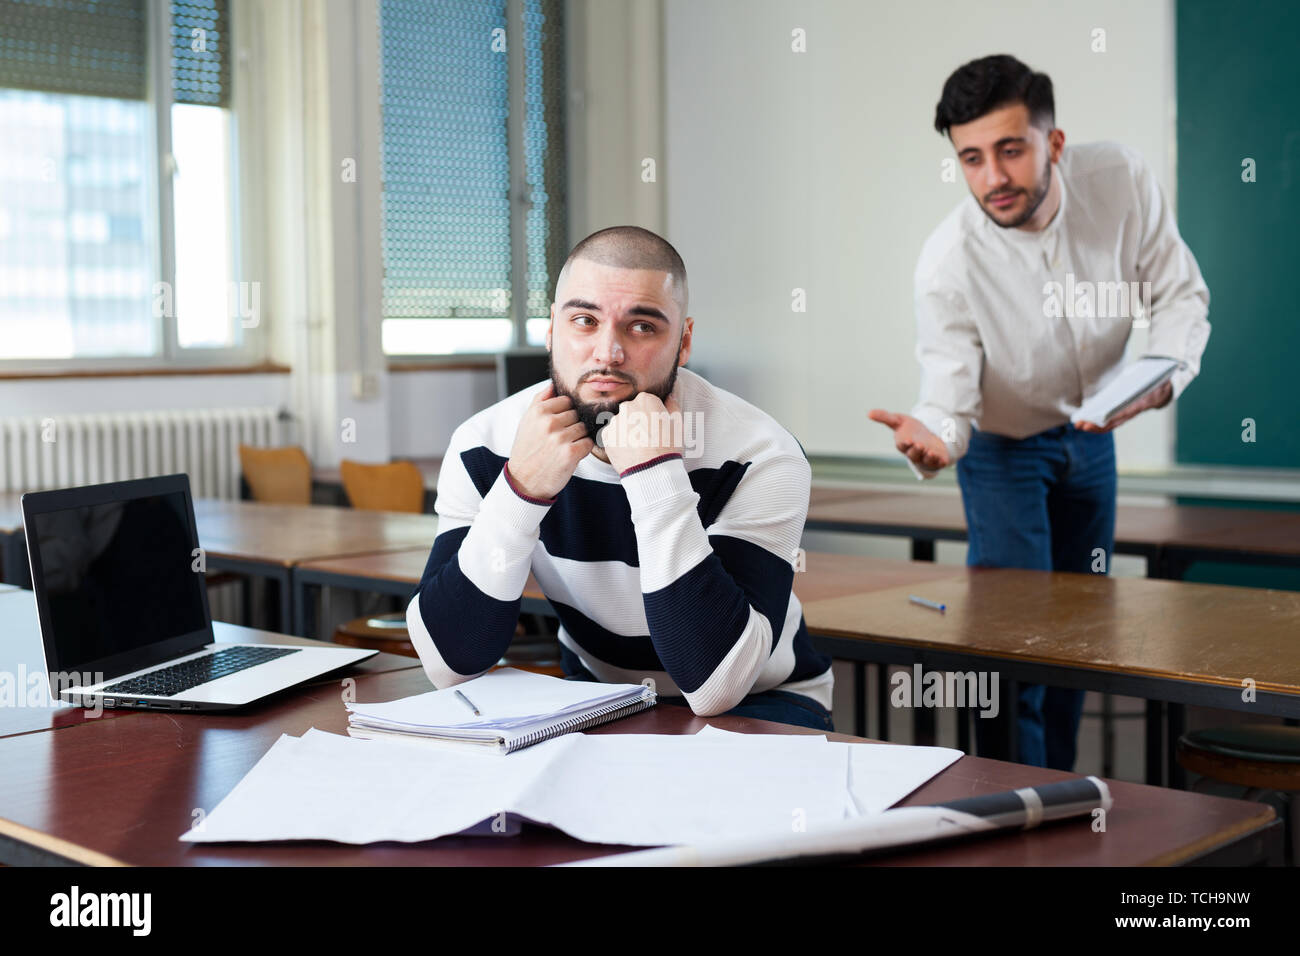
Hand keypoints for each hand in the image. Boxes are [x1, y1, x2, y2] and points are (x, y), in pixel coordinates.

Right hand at [506, 383, 594, 498]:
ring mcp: (560, 437)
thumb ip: (540, 400)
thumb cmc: (527, 449)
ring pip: (584, 428)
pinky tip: (570, 455)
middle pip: (577, 414)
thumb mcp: (526, 421)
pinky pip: (588, 442)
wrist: (524, 481)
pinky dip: (583, 450)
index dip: (565, 414)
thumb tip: (553, 384)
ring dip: (578, 438)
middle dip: (572, 426)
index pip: (567, 401)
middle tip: (559, 440)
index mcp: (538, 411)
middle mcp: (549, 422)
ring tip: (563, 448)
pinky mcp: (570, 453)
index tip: (557, 426)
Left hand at [602, 392, 683, 474]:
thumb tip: (669, 397)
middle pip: (632, 411)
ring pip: (621, 424)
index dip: (654, 415)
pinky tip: (630, 451)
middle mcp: (626, 407)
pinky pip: (613, 436)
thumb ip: (672, 406)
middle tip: (648, 438)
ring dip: (628, 432)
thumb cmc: (668, 447)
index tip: (657, 427)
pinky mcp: (606, 436)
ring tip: (639, 447)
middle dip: (638, 421)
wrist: (652, 470)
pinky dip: (619, 442)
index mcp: (645, 400)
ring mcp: (614, 422)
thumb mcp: (678, 424)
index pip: (648, 402)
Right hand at [867, 408, 950, 470]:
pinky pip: (938, 463)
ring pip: (926, 460)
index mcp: (903, 444)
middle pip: (914, 454)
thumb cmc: (910, 430)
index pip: (902, 445)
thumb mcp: (899, 420)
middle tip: (920, 445)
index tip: (907, 440)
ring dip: (928, 457)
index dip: (905, 444)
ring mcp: (925, 457)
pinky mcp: (936, 459)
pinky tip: (943, 460)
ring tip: (930, 452)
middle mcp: (914, 453)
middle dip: (916, 450)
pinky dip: (940, 462)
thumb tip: (868, 413)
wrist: (927, 437)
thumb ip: (885, 417)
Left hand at [1075, 381, 1172, 433]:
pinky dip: (1098, 422)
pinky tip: (1085, 420)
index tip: (1100, 419)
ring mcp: (1129, 413)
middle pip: (1114, 422)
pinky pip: (1110, 420)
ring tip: (1078, 425)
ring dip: (1094, 426)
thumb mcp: (1153, 377)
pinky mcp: (1124, 413)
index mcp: (1142, 402)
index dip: (1112, 417)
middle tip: (1080, 425)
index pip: (1125, 412)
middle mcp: (1135, 411)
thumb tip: (1141, 369)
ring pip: (1110, 424)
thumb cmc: (1156, 380)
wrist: (1165, 389)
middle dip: (1096, 425)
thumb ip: (1145, 376)